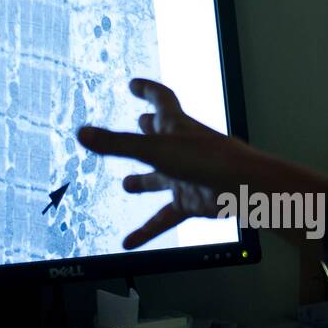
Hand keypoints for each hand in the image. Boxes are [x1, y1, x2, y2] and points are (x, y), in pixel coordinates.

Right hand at [77, 78, 327, 248]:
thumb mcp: (154, 149)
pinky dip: (146, 229)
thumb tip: (82, 133)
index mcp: (176, 126)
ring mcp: (187, 176)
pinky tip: (128, 242)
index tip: (134, 84)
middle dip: (147, 130)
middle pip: (161, 136)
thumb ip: (117, 144)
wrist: (245, 189)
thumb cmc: (207, 160)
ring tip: (126, 184)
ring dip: (144, 180)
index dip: (147, 90)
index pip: (160, 99)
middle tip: (136, 123)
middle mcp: (182, 148)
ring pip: (161, 178)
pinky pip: (164, 217)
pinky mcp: (192, 202)